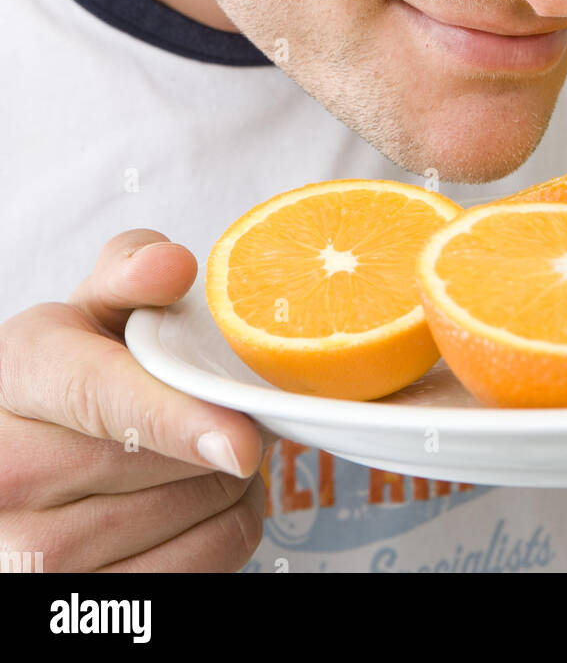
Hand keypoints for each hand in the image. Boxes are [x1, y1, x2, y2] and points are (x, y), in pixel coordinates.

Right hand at [0, 229, 273, 571]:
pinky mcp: (71, 603)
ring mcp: (29, 554)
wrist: (30, 446)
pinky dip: (225, 532)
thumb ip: (133, 270)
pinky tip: (205, 499)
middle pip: (151, 463)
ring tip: (209, 452)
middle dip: (214, 433)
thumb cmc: (78, 368)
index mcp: (15, 376)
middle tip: (225, 411)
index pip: (97, 399)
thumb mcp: (95, 306)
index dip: (173, 419)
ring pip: (181, 519)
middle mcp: (4, 472)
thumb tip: (173, 266)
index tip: (240, 441)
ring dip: (227, 483)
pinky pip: (194, 571)